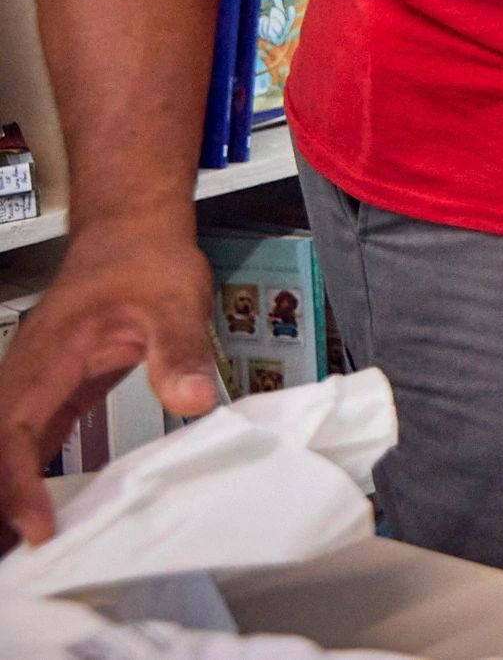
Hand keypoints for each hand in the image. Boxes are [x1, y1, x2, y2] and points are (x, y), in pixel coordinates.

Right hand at [0, 224, 219, 545]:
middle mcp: (27, 378)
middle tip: (11, 562)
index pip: (12, 430)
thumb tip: (191, 400)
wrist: (133, 233)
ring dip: (3, 500)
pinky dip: (19, 487)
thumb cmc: (145, 260)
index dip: (16, 483)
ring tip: (11, 559)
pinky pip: (24, 449)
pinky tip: (26, 524)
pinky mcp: (51, 398)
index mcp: (45, 356)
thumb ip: (177, 350)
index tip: (36, 526)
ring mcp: (35, 389)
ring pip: (3, 454)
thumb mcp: (172, 299)